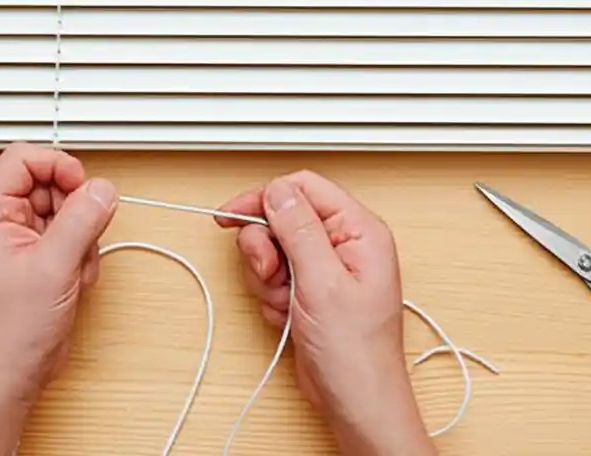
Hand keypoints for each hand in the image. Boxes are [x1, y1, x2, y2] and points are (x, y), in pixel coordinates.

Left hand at [0, 143, 117, 455]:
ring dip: (82, 237)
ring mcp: (23, 243)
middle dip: (75, 210)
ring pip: (66, 212)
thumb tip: (103, 188)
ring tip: (73, 268)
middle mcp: (3, 224)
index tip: (80, 185)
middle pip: (50, 184)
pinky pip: (72, 238)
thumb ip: (81, 221)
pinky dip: (82, 257)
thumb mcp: (52, 267)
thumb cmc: (9, 330)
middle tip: (80, 237)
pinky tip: (74, 281)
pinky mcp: (41, 261)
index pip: (22, 160)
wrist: (9, 374)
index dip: (56, 165)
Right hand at [217, 171, 433, 455]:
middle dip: (265, 249)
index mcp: (359, 230)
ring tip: (286, 304)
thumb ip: (299, 229)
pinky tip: (288, 318)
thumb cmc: (356, 353)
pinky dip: (271, 298)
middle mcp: (344, 244)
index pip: (303, 188)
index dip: (264, 199)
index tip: (231, 216)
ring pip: (272, 249)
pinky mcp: (310, 291)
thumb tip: (277, 190)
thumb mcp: (323, 282)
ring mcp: (325, 269)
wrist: (354, 401)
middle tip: (271, 273)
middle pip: (281, 218)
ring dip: (267, 279)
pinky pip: (273, 278)